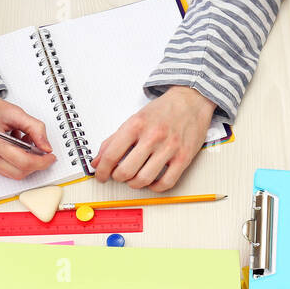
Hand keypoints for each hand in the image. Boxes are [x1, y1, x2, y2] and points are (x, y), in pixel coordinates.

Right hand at [0, 87, 55, 179]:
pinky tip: (11, 144)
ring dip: (22, 163)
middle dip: (34, 165)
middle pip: (18, 172)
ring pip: (10, 173)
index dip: (41, 162)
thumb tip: (46, 146)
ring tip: (22, 142)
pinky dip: (11, 161)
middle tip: (42, 153)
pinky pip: (0, 169)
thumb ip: (34, 128)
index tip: (50, 156)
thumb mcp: (13, 111)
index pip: (23, 162)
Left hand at [92, 86, 216, 191]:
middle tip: (118, 176)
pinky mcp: (183, 157)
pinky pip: (166, 182)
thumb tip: (98, 161)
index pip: (111, 155)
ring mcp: (169, 148)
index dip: (102, 170)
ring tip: (134, 179)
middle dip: (118, 178)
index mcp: (136, 125)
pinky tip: (152, 182)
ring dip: (134, 184)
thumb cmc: (163, 111)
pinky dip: (155, 187)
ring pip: (144, 179)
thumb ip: (114, 140)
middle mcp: (153, 136)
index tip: (101, 176)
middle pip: (126, 171)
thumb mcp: (134, 120)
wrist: (191, 101)